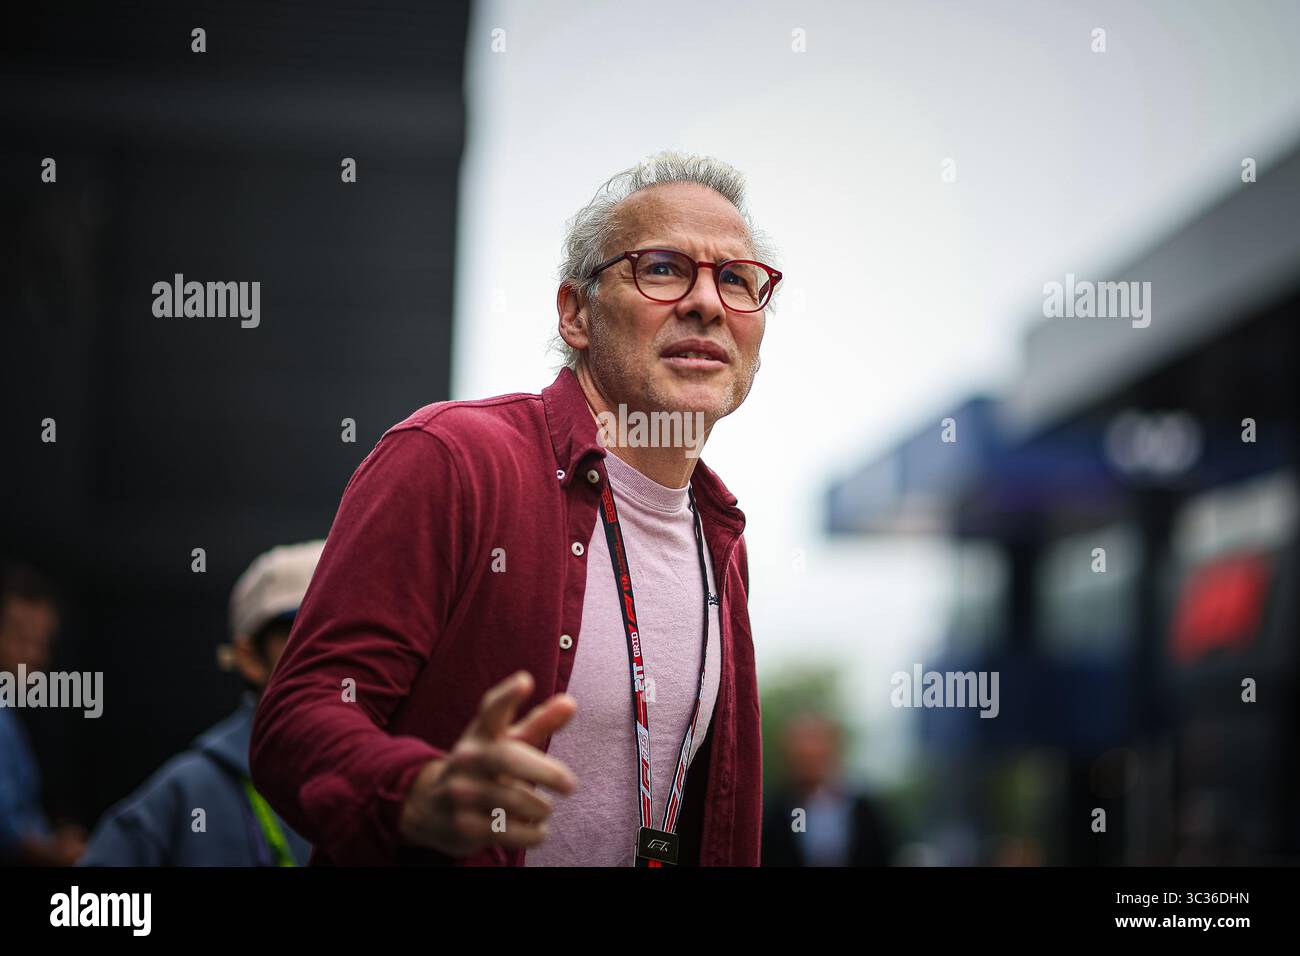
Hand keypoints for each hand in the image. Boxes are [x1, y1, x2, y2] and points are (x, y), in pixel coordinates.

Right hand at [398, 670, 577, 855]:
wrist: (429, 805)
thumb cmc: (484, 766)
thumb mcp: (506, 741)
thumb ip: (540, 723)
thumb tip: (572, 702)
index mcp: (481, 733)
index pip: (492, 709)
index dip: (508, 695)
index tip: (525, 681)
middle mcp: (467, 758)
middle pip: (507, 758)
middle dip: (545, 771)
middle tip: (570, 785)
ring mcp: (461, 791)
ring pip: (512, 799)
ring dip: (538, 808)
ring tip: (544, 809)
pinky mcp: (462, 826)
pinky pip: (507, 831)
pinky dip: (531, 834)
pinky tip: (538, 831)